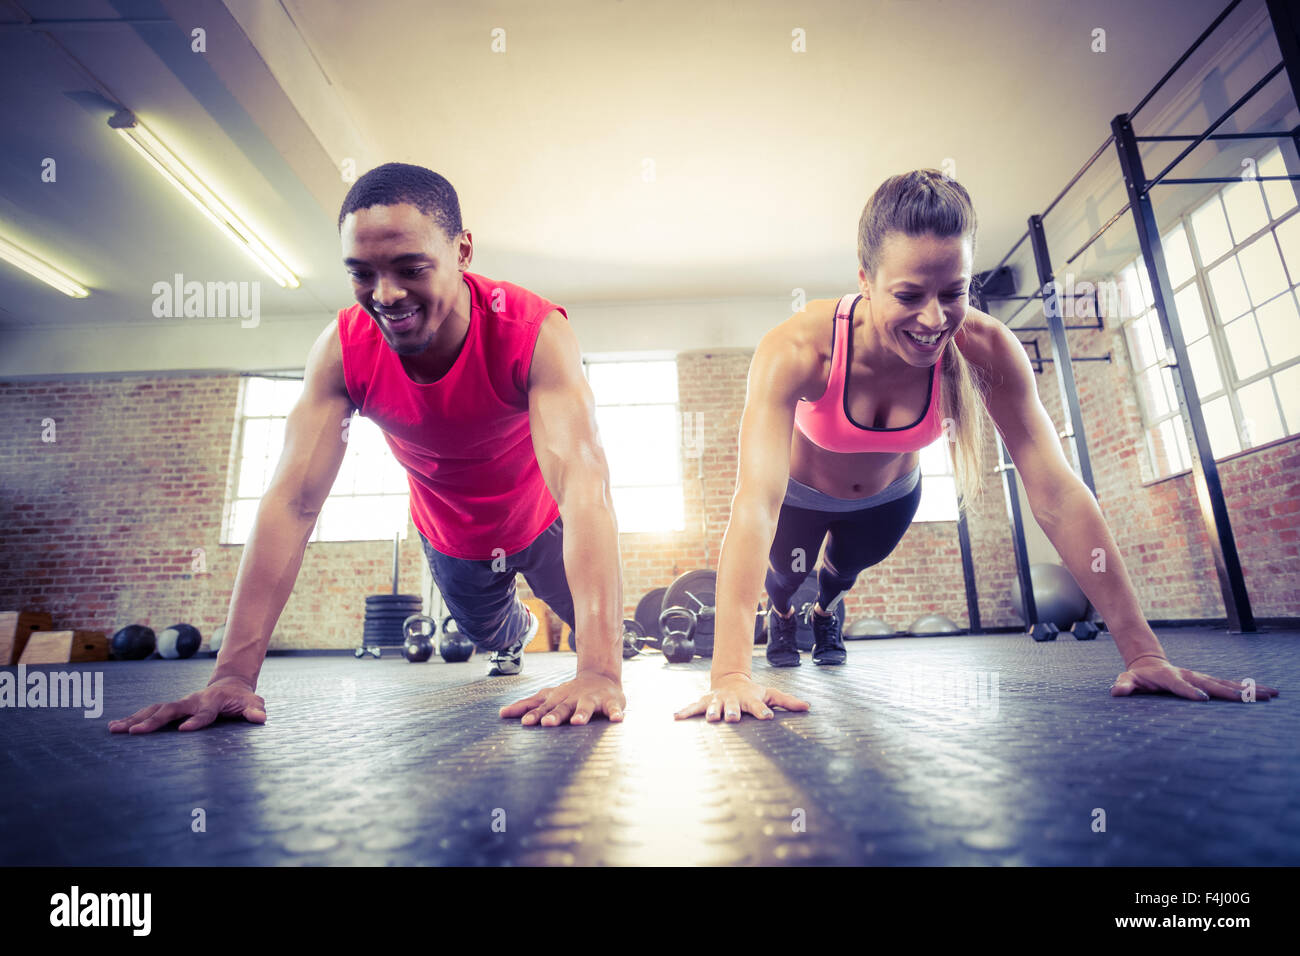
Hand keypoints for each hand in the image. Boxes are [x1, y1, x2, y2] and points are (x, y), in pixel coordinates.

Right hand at [108, 677, 267, 732]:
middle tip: (134, 732)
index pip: (204, 713)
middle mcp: (192, 701)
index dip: (196, 722)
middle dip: (152, 721)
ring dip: (135, 719)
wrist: (230, 685)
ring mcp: (180, 704)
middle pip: (170, 710)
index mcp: (212, 702)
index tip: (184, 731)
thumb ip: (255, 710)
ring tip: (113, 729)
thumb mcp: (253, 703)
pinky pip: (150, 712)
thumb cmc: (242, 698)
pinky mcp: (173, 708)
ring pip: (155, 710)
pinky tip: (115, 728)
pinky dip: (133, 719)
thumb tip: (260, 718)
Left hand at [500, 672, 625, 725]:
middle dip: (555, 715)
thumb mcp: (549, 696)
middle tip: (547, 723)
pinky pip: (614, 708)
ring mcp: (592, 699)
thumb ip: (528, 705)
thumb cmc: (570, 692)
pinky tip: (617, 719)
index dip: (534, 714)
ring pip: (586, 706)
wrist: (600, 677)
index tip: (525, 723)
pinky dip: (616, 713)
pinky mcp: (610, 702)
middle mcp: (573, 697)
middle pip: (563, 707)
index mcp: (558, 698)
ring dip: (582, 714)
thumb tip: (501, 713)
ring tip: (577, 722)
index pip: (543, 707)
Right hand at [674, 672, 809, 721]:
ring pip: (714, 707)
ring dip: (712, 712)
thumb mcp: (770, 693)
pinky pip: (693, 707)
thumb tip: (807, 708)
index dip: (762, 711)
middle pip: (733, 707)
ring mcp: (718, 701)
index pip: (758, 706)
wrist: (729, 680)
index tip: (767, 716)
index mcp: (749, 700)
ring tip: (710, 719)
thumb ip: (787, 702)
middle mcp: (733, 701)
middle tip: (733, 718)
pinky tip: (676, 717)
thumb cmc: (752, 692)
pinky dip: (685, 711)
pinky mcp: (705, 702)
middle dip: (733, 712)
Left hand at [1111, 655, 1278, 701]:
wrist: (1147, 663)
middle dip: (1232, 691)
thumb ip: (1123, 686)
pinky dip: (1247, 690)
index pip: (1180, 685)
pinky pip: (1229, 685)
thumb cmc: (1136, 677)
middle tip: (1251, 698)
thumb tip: (1116, 692)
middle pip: (1212, 684)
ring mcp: (1200, 677)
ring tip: (1270, 694)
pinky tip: (1266, 693)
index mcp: (1169, 677)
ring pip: (1226, 684)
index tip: (1203, 699)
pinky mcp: (1207, 681)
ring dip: (1248, 690)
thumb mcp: (1126, 680)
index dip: (1189, 691)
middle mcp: (1189, 675)